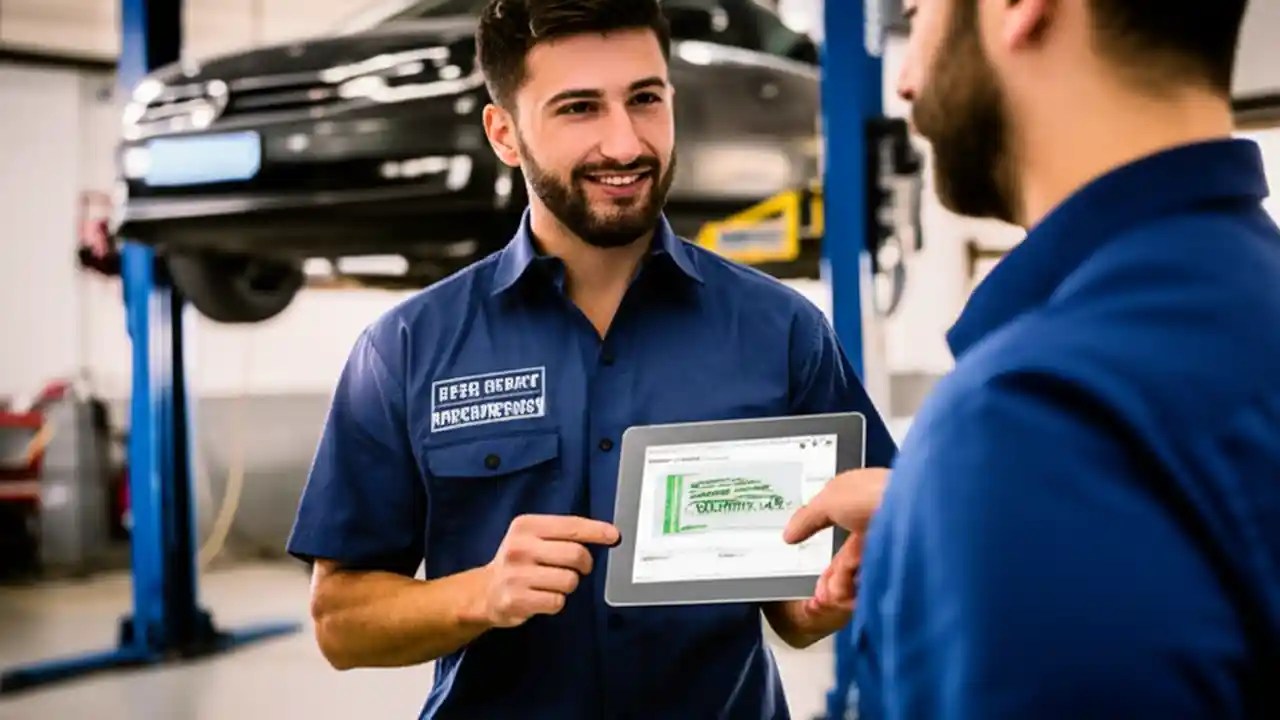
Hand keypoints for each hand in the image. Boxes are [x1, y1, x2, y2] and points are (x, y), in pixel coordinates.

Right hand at [480, 514, 619, 628]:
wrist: (484, 592)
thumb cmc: (519, 562)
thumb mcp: (532, 537)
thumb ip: (563, 533)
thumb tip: (606, 534)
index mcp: (525, 526)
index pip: (570, 526)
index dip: (596, 531)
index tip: (614, 536)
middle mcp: (519, 548)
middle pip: (575, 554)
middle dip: (585, 564)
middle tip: (580, 567)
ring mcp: (516, 575)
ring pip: (569, 581)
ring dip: (569, 585)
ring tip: (552, 583)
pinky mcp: (516, 600)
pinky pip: (557, 601)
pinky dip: (556, 601)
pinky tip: (542, 596)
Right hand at [768, 469, 889, 645]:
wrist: (915, 509)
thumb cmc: (876, 494)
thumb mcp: (828, 500)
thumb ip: (806, 518)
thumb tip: (789, 534)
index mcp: (864, 508)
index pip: (844, 544)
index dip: (830, 565)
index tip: (819, 582)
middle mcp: (881, 529)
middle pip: (853, 564)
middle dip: (835, 582)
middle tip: (823, 599)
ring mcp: (894, 548)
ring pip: (866, 577)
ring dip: (846, 589)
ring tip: (838, 597)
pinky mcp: (903, 567)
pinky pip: (881, 586)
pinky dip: (866, 593)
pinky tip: (855, 598)